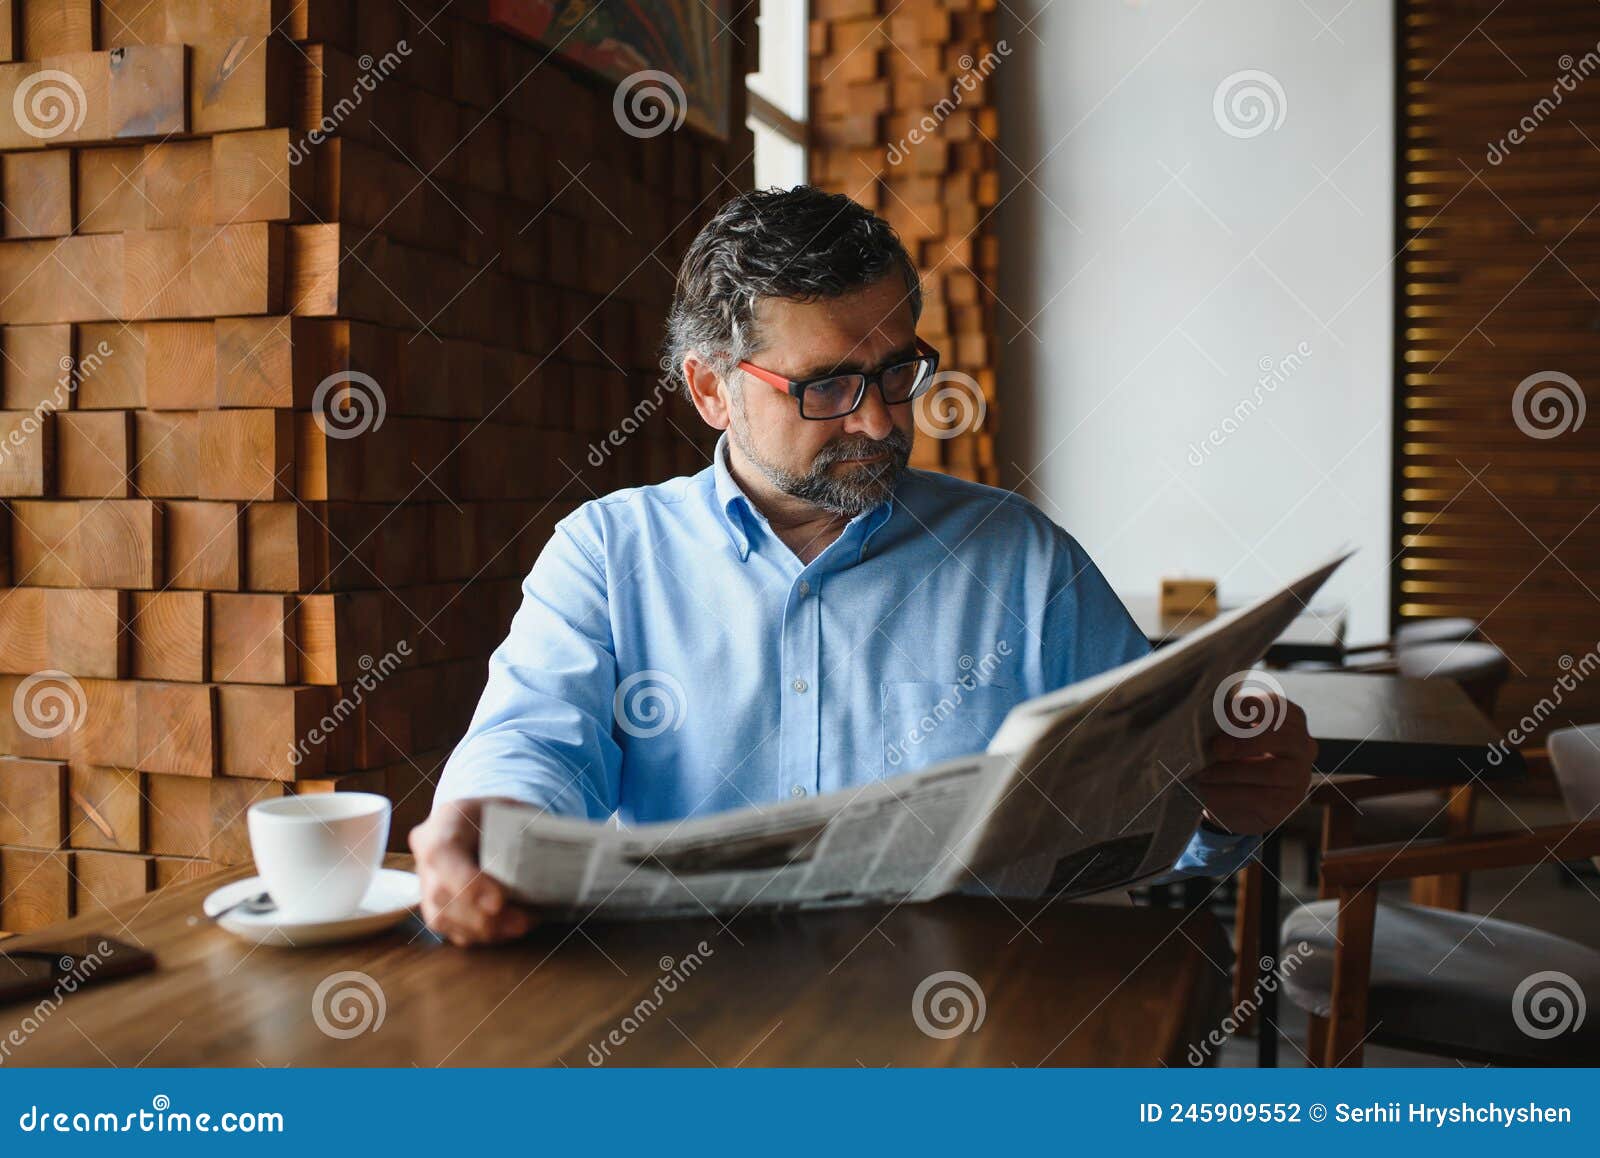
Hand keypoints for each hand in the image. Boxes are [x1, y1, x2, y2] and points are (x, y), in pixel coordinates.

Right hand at [409, 797, 534, 946]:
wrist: (483, 821)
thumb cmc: (502, 816)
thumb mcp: (515, 812)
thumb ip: (525, 835)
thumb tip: (549, 867)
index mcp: (445, 821)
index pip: (443, 854)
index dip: (468, 882)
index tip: (498, 902)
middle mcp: (426, 853)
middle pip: (440, 893)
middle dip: (483, 917)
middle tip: (522, 922)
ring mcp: (426, 881)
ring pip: (442, 917)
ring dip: (485, 930)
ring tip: (521, 926)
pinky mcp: (434, 905)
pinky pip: (450, 929)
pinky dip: (482, 934)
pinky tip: (508, 929)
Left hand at [1193, 696, 1315, 834]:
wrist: (1230, 799)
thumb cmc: (1229, 757)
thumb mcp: (1227, 734)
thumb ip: (1226, 724)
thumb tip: (1214, 730)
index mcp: (1289, 719)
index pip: (1276, 704)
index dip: (1249, 706)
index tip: (1223, 716)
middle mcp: (1303, 746)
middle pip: (1283, 736)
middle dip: (1245, 741)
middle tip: (1216, 748)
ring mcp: (1299, 776)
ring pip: (1272, 770)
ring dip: (1232, 772)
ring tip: (1203, 774)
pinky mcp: (1287, 803)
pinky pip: (1262, 797)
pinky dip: (1230, 793)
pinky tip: (1208, 792)